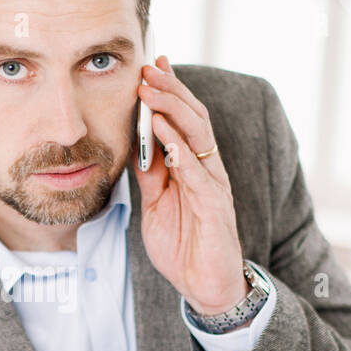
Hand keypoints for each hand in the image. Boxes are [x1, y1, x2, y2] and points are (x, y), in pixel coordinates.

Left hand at [134, 55, 245, 314]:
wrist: (206, 285)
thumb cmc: (184, 245)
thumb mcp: (155, 205)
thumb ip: (149, 174)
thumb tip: (135, 143)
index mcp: (194, 166)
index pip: (184, 118)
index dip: (170, 91)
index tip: (151, 65)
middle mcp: (207, 169)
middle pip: (193, 119)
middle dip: (170, 91)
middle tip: (149, 68)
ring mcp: (213, 186)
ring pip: (198, 139)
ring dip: (174, 113)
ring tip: (152, 94)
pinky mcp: (215, 208)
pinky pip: (200, 176)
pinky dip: (184, 155)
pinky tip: (168, 139)